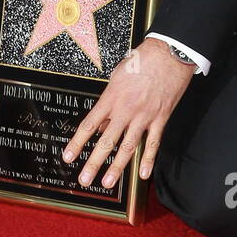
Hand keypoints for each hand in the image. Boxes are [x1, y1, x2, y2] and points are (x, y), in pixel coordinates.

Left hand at [61, 37, 195, 189]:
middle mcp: (125, 110)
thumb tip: (101, 124)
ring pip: (128, 147)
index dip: (77, 142)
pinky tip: (143, 173)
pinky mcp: (160, 118)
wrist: (168, 55)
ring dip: (117, 167)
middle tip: (85, 178)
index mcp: (111, 98)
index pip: (89, 125)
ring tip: (108, 182)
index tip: (69, 156)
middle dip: (94, 163)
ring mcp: (143, 116)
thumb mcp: (116, 78)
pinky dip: (148, 160)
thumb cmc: (141, 61)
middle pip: (106, 141)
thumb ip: (108, 102)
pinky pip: (153, 143)